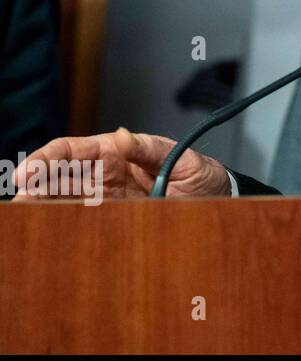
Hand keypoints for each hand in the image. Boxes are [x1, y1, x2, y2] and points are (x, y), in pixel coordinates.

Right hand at [12, 128, 231, 200]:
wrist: (219, 200)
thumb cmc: (200, 173)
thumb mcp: (180, 155)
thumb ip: (149, 148)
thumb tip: (122, 136)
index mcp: (118, 151)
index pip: (73, 151)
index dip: (46, 159)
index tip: (26, 172)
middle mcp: (107, 173)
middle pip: (61, 175)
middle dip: (37, 183)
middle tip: (21, 196)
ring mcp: (108, 196)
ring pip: (66, 198)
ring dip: (44, 203)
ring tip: (26, 210)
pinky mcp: (115, 217)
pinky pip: (85, 218)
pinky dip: (65, 220)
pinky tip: (48, 224)